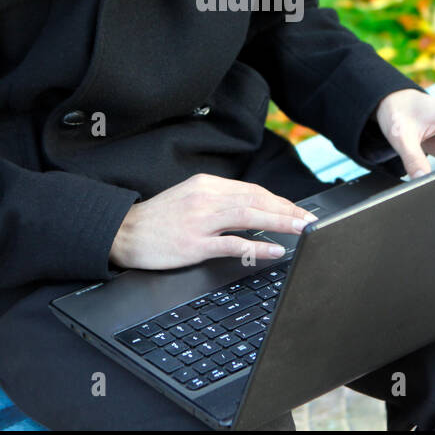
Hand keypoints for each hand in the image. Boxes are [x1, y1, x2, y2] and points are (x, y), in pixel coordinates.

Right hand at [109, 173, 318, 270]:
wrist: (124, 232)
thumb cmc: (158, 220)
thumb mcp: (190, 199)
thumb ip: (219, 201)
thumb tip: (252, 209)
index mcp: (207, 185)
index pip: (253, 190)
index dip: (279, 200)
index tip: (298, 210)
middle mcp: (206, 198)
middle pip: (256, 199)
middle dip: (288, 210)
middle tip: (310, 220)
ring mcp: (201, 220)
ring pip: (250, 215)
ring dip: (281, 222)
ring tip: (302, 229)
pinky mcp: (195, 243)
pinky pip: (233, 243)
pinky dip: (257, 245)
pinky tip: (274, 249)